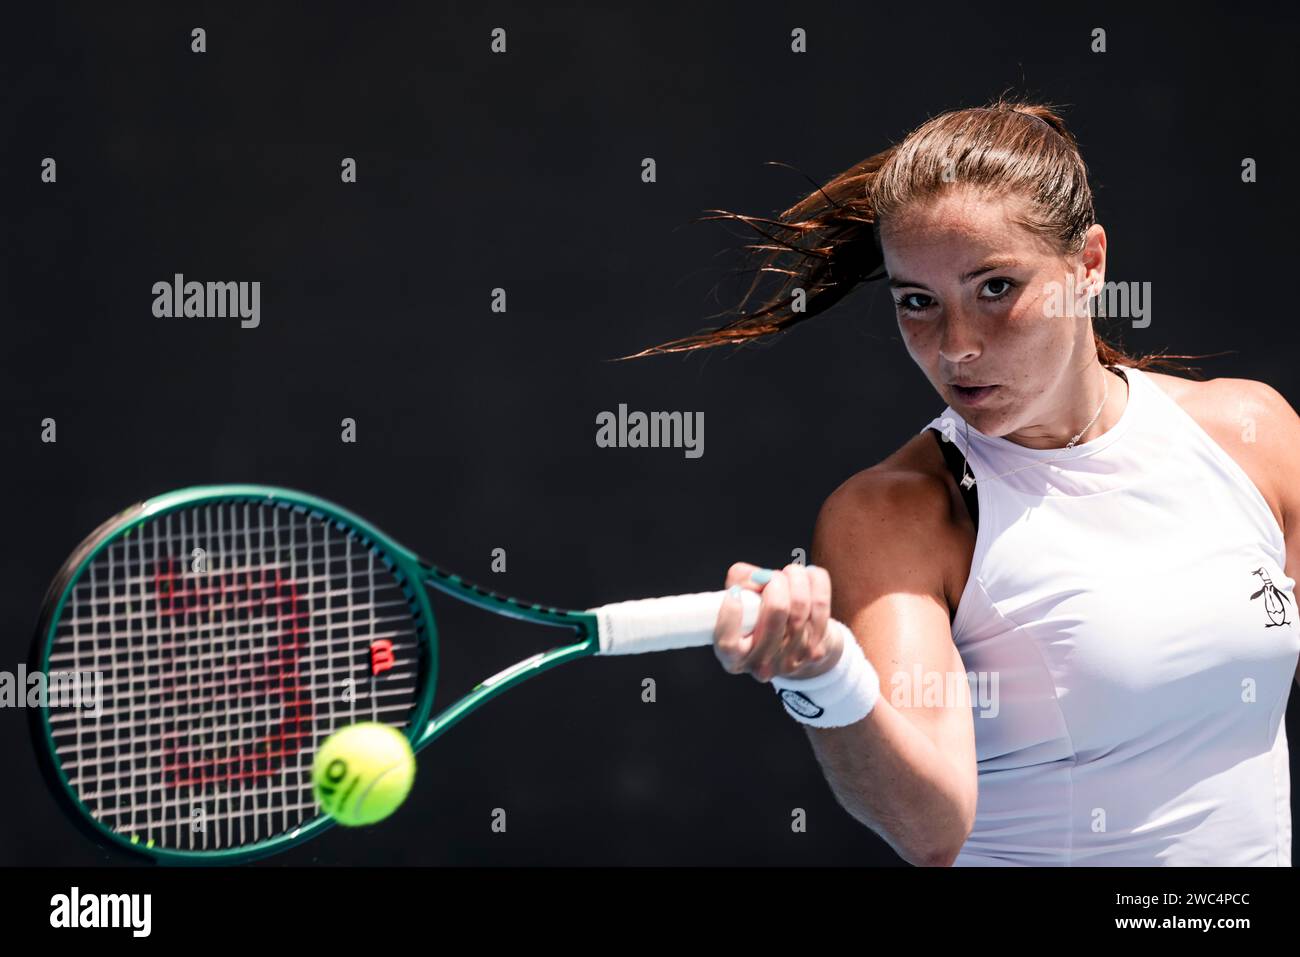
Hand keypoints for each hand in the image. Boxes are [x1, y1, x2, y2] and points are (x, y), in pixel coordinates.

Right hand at [712, 562, 843, 682]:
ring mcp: (791, 661)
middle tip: (771, 577)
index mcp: (734, 658)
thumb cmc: (761, 614)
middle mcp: (761, 665)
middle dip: (775, 583)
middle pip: (774, 614)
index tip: (735, 593)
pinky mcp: (815, 651)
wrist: (798, 643)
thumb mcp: (740, 600)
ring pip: (800, 605)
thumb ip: (739, 583)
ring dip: (796, 579)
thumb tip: (759, 578)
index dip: (730, 616)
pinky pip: (820, 602)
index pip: (728, 644)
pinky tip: (808, 579)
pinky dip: (815, 582)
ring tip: (790, 575)